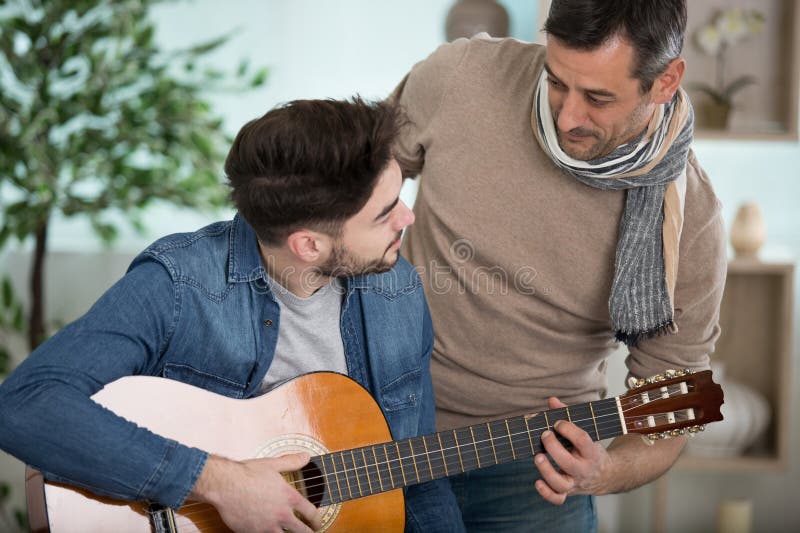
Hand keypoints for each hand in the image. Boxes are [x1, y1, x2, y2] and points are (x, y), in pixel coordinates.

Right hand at [190, 452, 322, 532]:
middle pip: (302, 531)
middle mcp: (281, 514)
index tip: (318, 522)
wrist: (224, 485)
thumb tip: (306, 456)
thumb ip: (291, 462)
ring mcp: (267, 526)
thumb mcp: (273, 464)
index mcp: (289, 497)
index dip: (317, 519)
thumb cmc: (247, 473)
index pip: (311, 513)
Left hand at [533, 397, 610, 504]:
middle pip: (568, 463)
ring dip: (547, 472)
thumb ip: (567, 416)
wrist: (605, 475)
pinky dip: (547, 493)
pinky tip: (537, 482)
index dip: (567, 428)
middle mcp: (584, 469)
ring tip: (538, 457)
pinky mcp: (568, 492)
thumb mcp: (585, 432)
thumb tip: (551, 400)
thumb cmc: (590, 449)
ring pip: (561, 484)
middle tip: (545, 435)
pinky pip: (557, 499)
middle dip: (553, 448)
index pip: (581, 440)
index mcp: (591, 452)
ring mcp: (575, 483)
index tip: (557, 422)